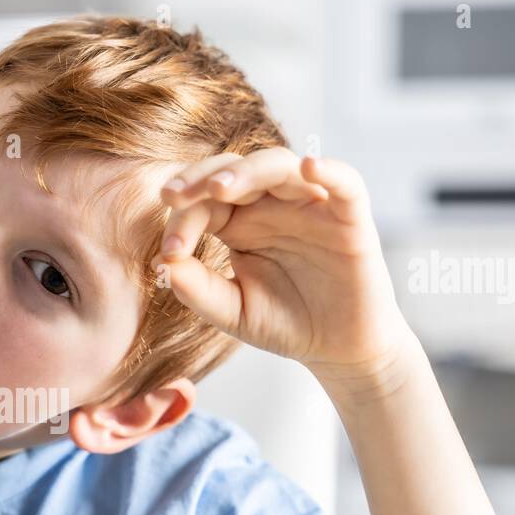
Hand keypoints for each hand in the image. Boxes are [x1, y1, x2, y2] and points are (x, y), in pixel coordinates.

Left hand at [152, 146, 419, 398]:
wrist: (336, 348)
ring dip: (248, 171)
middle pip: (233, 169)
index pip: (204, 203)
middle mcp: (271, 205)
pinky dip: (329, 170)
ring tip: (218, 187)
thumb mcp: (232, 311)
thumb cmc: (284, 324)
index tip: (171, 250)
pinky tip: (309, 167)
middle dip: (201, 177)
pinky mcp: (350, 216)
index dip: (183, 219)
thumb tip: (164, 264)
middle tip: (173, 195)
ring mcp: (310, 205)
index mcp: (238, 223)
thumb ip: (198, 289)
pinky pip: (344, 182)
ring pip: (279, 165)